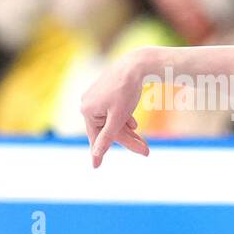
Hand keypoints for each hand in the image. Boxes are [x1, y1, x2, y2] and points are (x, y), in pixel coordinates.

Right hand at [82, 50, 151, 166]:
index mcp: (87, 111)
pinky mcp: (104, 92)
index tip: (96, 167)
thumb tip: (97, 153)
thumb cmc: (126, 91)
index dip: (99, 153)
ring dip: (129, 131)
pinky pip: (113, 112)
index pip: (96, 137)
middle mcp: (87, 104)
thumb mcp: (118, 117)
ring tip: (145, 141)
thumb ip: (108, 136)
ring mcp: (95, 97)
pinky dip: (125, 118)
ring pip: (112, 121)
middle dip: (128, 140)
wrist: (135, 65)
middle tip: (146, 151)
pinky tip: (133, 123)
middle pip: (108, 129)